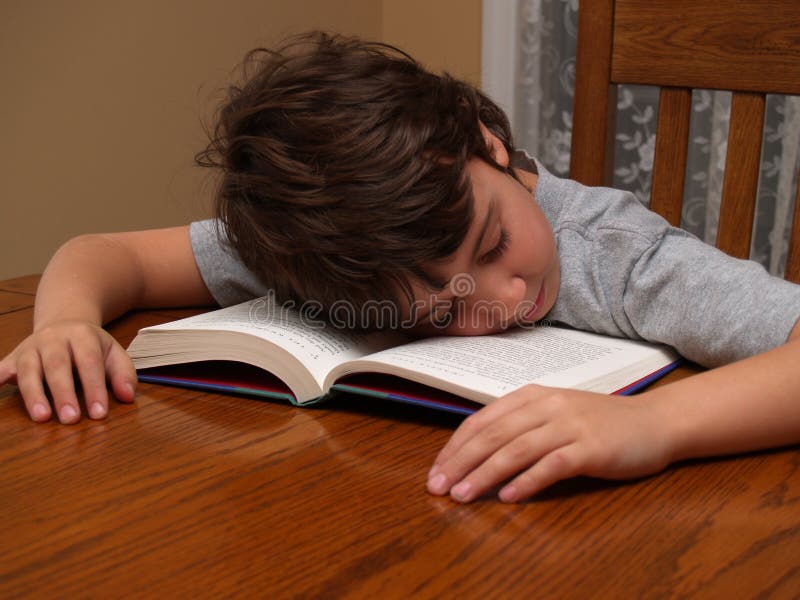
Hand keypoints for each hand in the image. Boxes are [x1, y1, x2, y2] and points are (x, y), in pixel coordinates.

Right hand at [0, 320, 136, 423]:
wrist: (65, 323)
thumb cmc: (92, 346)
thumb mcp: (113, 353)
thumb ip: (123, 373)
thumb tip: (128, 397)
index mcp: (82, 335)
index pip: (89, 362)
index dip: (94, 388)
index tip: (98, 414)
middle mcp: (53, 338)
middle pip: (57, 365)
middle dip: (63, 393)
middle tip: (71, 419)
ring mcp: (30, 347)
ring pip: (28, 369)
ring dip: (33, 394)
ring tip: (42, 417)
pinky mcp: (13, 357)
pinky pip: (1, 369)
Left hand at [426, 384, 673, 502]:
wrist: (653, 422)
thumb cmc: (598, 422)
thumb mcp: (554, 412)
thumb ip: (519, 425)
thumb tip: (475, 452)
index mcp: (532, 395)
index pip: (482, 420)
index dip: (455, 446)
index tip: (436, 470)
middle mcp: (547, 406)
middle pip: (493, 436)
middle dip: (460, 462)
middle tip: (438, 487)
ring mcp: (569, 425)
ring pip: (516, 450)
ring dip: (484, 475)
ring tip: (463, 496)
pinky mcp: (590, 448)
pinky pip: (551, 465)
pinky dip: (527, 482)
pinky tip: (508, 498)